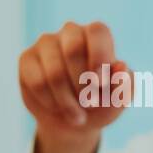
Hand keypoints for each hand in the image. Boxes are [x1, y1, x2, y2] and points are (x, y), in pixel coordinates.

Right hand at [18, 21, 132, 152]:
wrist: (74, 121)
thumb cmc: (101, 104)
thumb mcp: (118, 100)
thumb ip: (125, 84)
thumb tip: (121, 66)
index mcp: (96, 35)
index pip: (97, 31)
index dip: (99, 57)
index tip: (100, 84)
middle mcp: (70, 32)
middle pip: (72, 50)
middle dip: (83, 85)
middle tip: (90, 104)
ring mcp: (46, 44)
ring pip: (54, 72)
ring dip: (67, 101)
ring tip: (77, 116)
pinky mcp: (27, 59)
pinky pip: (37, 82)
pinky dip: (50, 102)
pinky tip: (57, 108)